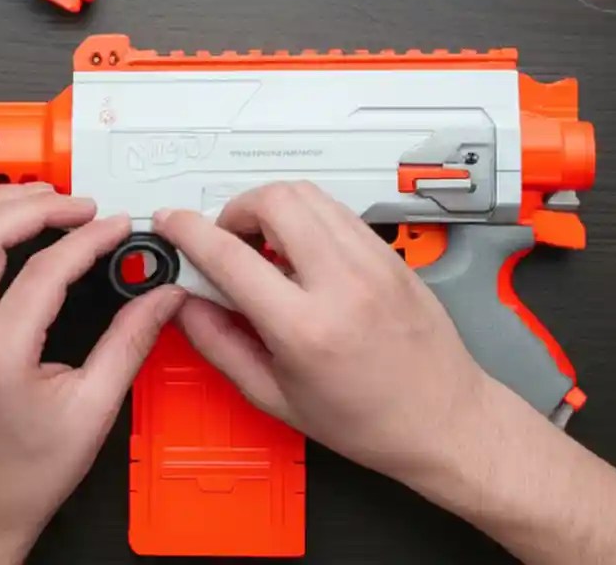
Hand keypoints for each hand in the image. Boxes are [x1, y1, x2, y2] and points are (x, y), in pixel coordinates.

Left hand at [0, 184, 184, 564]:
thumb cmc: (25, 472)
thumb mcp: (93, 410)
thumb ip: (130, 343)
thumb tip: (160, 298)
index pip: (42, 270)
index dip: (87, 239)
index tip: (116, 228)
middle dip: (34, 205)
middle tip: (78, 205)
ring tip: (38, 199)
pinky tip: (2, 224)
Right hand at [153, 182, 489, 484]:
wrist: (443, 421)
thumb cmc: (369, 421)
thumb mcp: (275, 397)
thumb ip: (220, 344)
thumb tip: (186, 305)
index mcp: (306, 329)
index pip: (231, 255)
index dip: (189, 232)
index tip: (172, 223)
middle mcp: (343, 284)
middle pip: (274, 199)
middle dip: (234, 209)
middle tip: (226, 240)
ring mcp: (373, 263)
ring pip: (308, 194)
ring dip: (271, 207)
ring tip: (263, 247)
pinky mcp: (390, 255)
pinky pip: (337, 210)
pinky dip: (307, 217)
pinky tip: (300, 252)